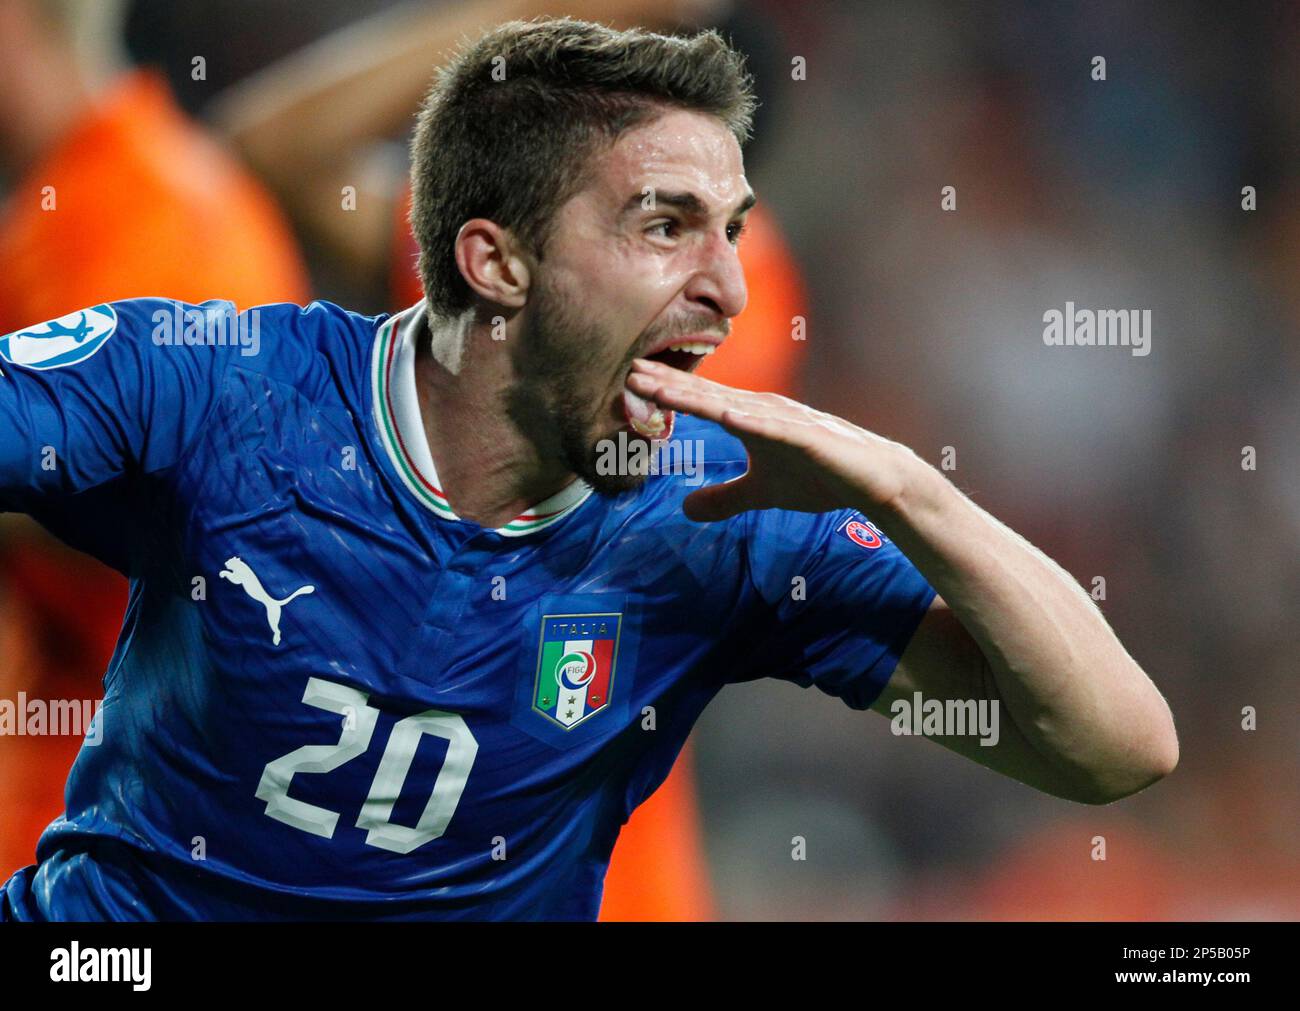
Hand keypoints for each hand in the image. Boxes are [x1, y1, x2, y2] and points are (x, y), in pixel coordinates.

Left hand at [626, 358, 921, 521]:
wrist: (873, 481)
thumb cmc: (818, 477)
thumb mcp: (760, 493)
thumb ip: (723, 497)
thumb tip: (685, 509)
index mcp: (749, 418)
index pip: (699, 401)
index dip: (665, 392)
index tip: (627, 381)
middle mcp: (763, 410)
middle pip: (707, 394)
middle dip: (668, 383)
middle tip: (627, 369)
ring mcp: (786, 421)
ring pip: (733, 405)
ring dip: (697, 396)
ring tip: (661, 388)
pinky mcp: (809, 438)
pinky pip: (777, 429)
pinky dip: (752, 421)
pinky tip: (727, 415)